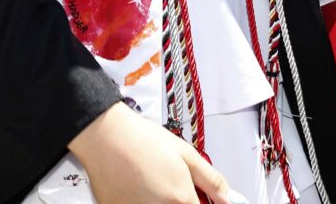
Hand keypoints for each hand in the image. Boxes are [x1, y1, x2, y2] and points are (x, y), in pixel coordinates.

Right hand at [70, 102, 233, 202]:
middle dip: (185, 201)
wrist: (107, 138)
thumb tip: (228, 197)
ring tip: (157, 185)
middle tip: (180, 188)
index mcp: (181, 200)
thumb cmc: (143, 142)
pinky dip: (146, 201)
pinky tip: (142, 189)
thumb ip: (212, 180)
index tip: (207, 200)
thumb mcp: (187, 154)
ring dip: (165, 201)